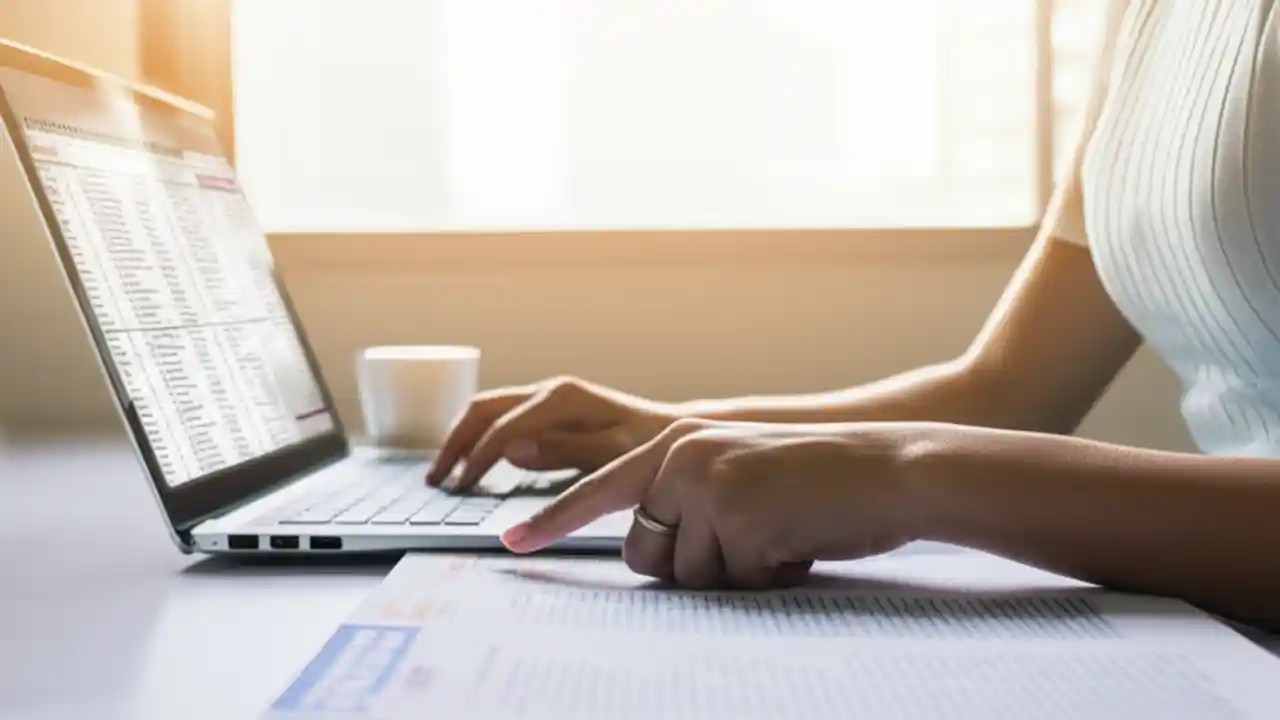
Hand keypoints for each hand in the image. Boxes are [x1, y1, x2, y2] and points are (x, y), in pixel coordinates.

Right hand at [427, 376, 679, 488]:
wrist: (675, 435)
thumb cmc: (651, 448)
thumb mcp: (614, 455)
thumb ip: (564, 451)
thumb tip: (512, 450)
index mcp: (561, 400)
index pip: (502, 429)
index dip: (476, 460)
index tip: (458, 490)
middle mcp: (550, 391)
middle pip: (483, 410)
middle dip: (455, 444)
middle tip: (436, 481)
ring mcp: (549, 398)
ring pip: (488, 411)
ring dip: (462, 439)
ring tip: (445, 474)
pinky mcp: (551, 412)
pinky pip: (502, 419)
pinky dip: (480, 439)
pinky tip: (473, 465)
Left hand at [502, 419, 925, 587]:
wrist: (890, 469)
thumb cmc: (818, 483)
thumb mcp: (737, 476)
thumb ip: (687, 499)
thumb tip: (648, 550)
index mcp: (678, 442)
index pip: (601, 490)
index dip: (552, 519)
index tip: (510, 542)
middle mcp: (682, 458)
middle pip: (643, 555)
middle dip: (687, 567)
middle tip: (747, 541)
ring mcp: (707, 488)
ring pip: (688, 575)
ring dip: (734, 572)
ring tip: (779, 533)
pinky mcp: (737, 521)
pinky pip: (733, 583)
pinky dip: (768, 576)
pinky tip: (797, 541)